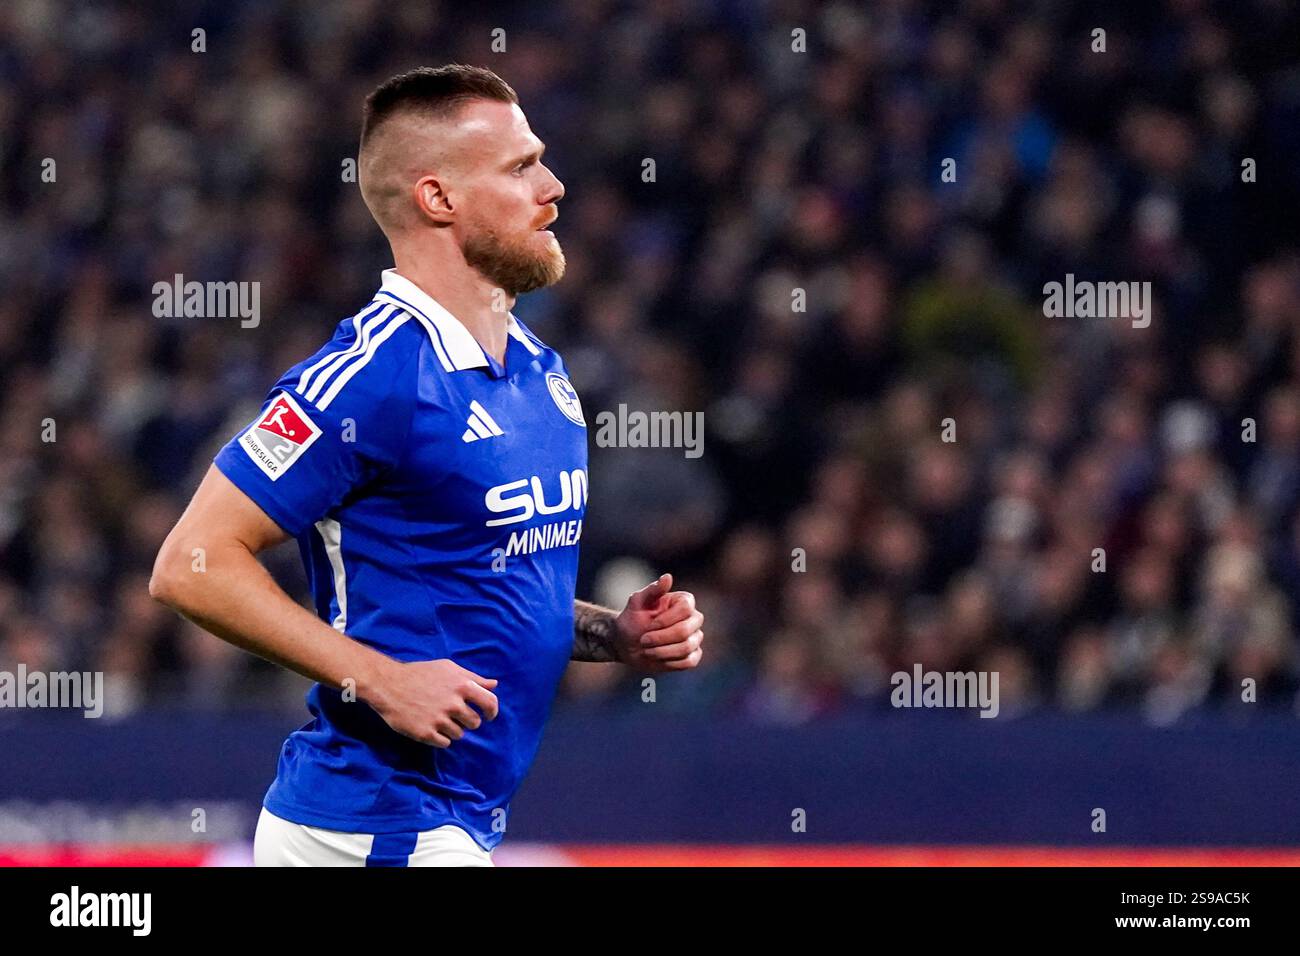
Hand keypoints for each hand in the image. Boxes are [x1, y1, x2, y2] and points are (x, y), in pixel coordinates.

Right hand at [365, 658, 498, 747]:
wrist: (388, 685)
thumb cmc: (420, 674)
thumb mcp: (448, 669)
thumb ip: (473, 677)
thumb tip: (494, 684)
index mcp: (462, 686)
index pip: (490, 703)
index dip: (492, 712)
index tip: (488, 716)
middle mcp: (453, 704)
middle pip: (474, 723)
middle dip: (467, 721)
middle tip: (454, 715)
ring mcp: (439, 720)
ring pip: (459, 734)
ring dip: (452, 729)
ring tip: (438, 718)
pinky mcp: (426, 733)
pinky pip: (445, 743)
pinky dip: (441, 738)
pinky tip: (431, 726)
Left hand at [614, 573, 704, 672]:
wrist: (627, 643)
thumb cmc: (632, 619)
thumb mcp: (637, 602)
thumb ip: (653, 590)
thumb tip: (667, 577)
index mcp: (684, 601)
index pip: (686, 609)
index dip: (666, 620)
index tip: (649, 625)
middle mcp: (694, 618)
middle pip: (686, 630)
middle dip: (661, 638)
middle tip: (643, 641)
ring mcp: (695, 638)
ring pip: (687, 647)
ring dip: (661, 651)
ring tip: (646, 650)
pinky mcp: (693, 656)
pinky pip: (689, 662)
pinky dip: (670, 661)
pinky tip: (657, 657)